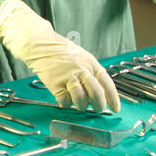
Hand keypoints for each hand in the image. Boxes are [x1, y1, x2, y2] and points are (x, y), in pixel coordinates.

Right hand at [0, 0, 120, 111]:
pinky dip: (67, 104)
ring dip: (82, 106)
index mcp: (91, 64)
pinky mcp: (55, 83)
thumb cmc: (60, 51)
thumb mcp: (81, 57)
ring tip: (80, 106)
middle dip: (99, 106)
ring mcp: (68, 77)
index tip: (115, 108)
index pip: (107, 84)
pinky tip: (66, 101)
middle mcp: (81, 70)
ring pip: (81, 99)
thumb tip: (99, 91)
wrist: (40, 45)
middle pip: (96, 93)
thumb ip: (90, 72)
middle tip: (98, 110)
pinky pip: (64, 100)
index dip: (113, 98)